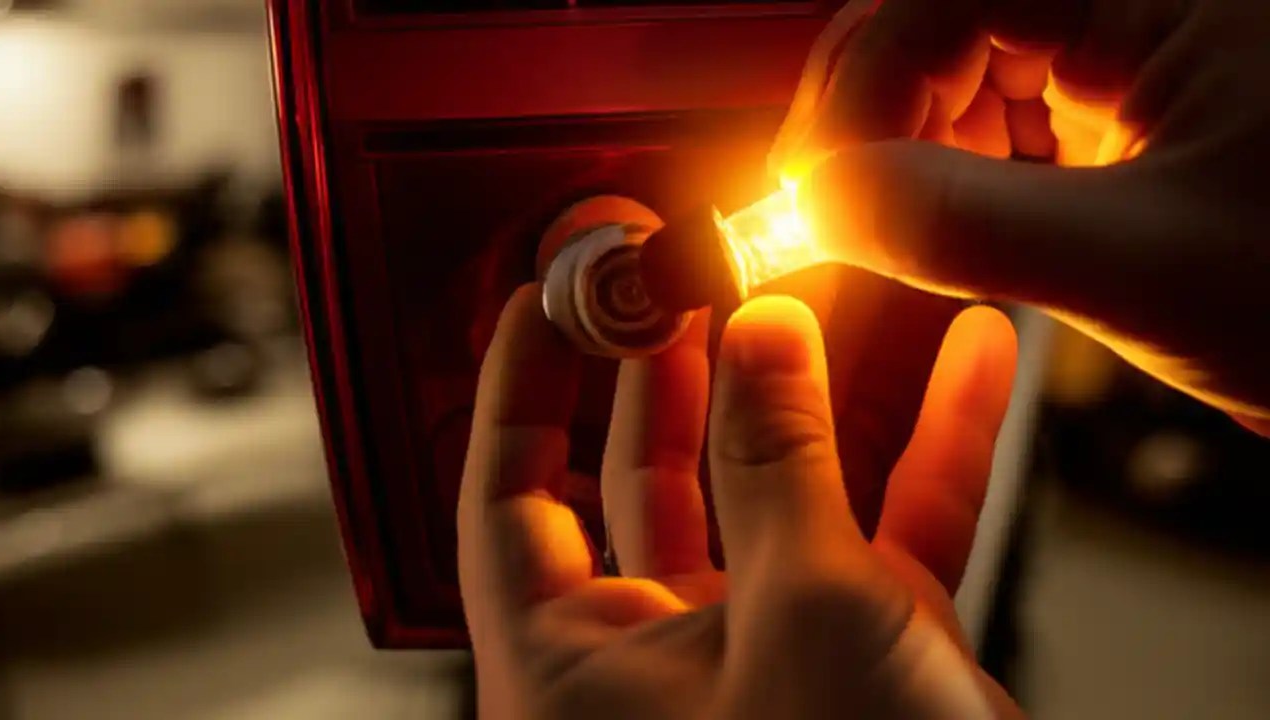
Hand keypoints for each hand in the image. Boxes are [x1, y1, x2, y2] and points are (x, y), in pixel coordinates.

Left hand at [458, 284, 1022, 718]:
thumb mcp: (801, 611)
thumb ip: (780, 463)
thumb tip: (764, 337)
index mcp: (573, 672)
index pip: (507, 499)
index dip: (520, 388)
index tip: (543, 298)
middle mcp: (656, 665)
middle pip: (644, 479)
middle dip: (681, 367)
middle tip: (693, 272)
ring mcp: (762, 661)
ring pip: (772, 498)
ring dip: (810, 396)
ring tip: (815, 288)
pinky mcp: (857, 666)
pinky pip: (882, 539)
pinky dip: (921, 457)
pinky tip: (960, 371)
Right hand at [772, 0, 1269, 433]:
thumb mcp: (1138, 264)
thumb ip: (957, 222)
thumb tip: (819, 200)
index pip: (947, 0)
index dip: (859, 88)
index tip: (808, 188)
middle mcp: (1148, 1)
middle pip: (947, 24)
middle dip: (878, 118)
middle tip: (831, 211)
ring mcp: (1144, 46)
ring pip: (971, 68)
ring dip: (918, 147)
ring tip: (909, 227)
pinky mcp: (1141, 102)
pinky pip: (1016, 113)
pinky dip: (970, 170)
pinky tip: (971, 220)